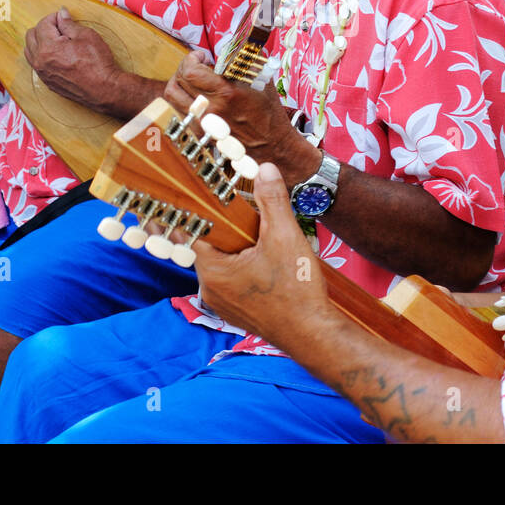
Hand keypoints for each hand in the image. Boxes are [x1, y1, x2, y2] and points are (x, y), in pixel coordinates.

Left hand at [24, 8, 122, 111]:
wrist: (104, 89)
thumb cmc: (97, 64)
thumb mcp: (86, 36)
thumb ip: (69, 24)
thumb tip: (61, 14)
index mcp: (48, 47)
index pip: (43, 24)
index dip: (55, 17)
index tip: (64, 18)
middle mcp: (40, 61)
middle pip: (31, 36)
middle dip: (44, 28)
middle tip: (61, 28)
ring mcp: (42, 73)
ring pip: (30, 51)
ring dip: (40, 41)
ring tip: (58, 41)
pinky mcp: (47, 82)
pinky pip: (36, 64)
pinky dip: (42, 55)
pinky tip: (58, 54)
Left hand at [164, 52, 317, 184]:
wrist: (272, 146)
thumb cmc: (269, 113)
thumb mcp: (262, 81)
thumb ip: (245, 60)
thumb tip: (232, 45)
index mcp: (226, 94)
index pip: (190, 72)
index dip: (191, 59)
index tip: (201, 56)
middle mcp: (211, 110)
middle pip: (178, 81)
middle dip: (185, 67)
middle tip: (197, 64)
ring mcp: (204, 123)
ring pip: (173, 97)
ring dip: (179, 83)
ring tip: (191, 79)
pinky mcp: (202, 134)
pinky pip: (181, 111)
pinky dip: (184, 99)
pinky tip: (197, 96)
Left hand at [194, 162, 331, 340]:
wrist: (314, 335)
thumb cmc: (297, 290)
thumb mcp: (285, 236)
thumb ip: (272, 200)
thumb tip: (265, 169)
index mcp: (212, 270)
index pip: (190, 230)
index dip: (197, 207)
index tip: (201, 190)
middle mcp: (209, 288)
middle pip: (206, 245)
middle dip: (223, 226)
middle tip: (242, 210)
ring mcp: (221, 302)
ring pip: (219, 262)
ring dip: (234, 247)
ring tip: (258, 235)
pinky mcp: (235, 310)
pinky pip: (229, 279)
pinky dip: (240, 265)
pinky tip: (263, 260)